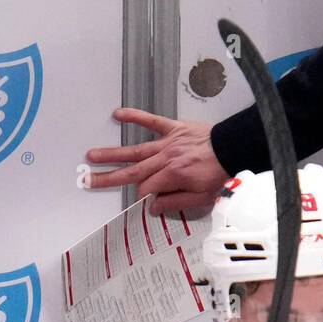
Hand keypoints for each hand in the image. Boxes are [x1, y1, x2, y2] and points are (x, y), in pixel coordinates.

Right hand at [85, 108, 228, 214]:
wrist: (235, 148)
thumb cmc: (221, 173)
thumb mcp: (202, 197)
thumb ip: (175, 203)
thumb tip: (152, 208)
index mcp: (172, 176)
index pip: (146, 189)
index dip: (143, 196)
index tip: (145, 200)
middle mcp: (166, 158)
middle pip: (132, 170)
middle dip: (108, 177)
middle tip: (87, 179)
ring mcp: (168, 142)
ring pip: (136, 149)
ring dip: (113, 153)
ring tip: (92, 155)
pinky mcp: (174, 128)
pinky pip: (152, 121)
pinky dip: (135, 116)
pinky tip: (118, 114)